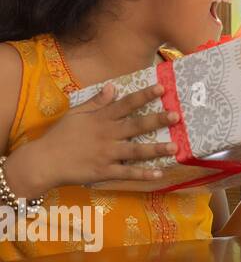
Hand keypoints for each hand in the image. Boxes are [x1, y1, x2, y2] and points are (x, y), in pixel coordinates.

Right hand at [4, 84, 179, 196]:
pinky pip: (126, 173)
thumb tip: (113, 86)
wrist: (43, 162)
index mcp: (101, 119)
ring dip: (156, 149)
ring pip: (135, 151)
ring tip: (175, 146)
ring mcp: (106, 154)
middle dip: (157, 120)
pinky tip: (159, 174)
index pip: (126, 104)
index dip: (144, 96)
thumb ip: (96, 102)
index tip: (162, 88)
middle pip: (135, 126)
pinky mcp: (104, 172)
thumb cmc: (60, 136)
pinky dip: (143, 174)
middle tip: (176, 115)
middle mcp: (106, 135)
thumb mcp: (76, 114)